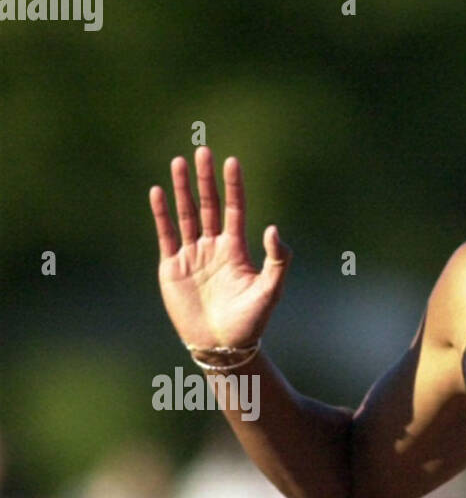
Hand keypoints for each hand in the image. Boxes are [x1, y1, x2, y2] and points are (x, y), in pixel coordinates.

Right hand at [149, 146, 290, 351]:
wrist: (223, 347)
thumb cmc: (250, 322)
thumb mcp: (269, 291)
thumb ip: (276, 261)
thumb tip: (273, 229)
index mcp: (236, 250)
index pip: (234, 209)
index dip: (233, 186)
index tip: (231, 161)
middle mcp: (214, 248)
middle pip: (208, 205)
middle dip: (205, 179)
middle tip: (202, 150)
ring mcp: (192, 255)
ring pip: (186, 214)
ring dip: (182, 188)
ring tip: (178, 162)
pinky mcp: (172, 267)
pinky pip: (166, 234)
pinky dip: (162, 213)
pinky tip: (158, 192)